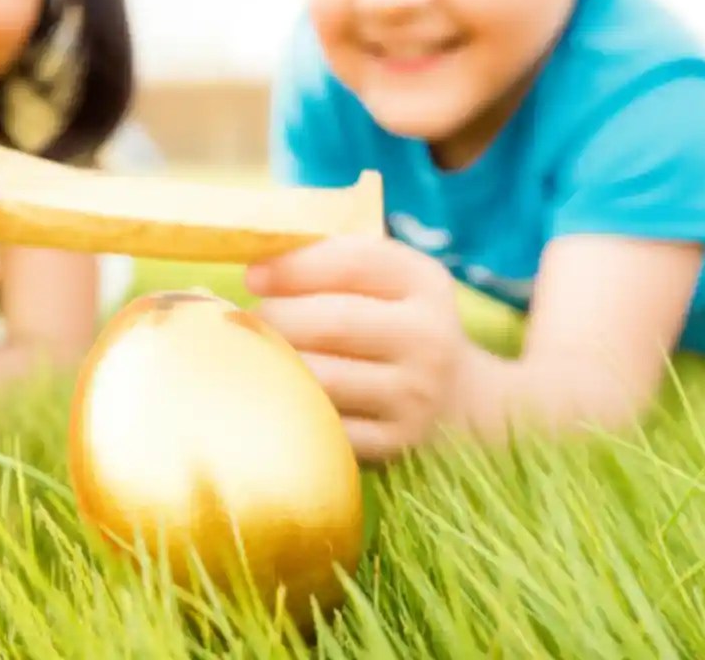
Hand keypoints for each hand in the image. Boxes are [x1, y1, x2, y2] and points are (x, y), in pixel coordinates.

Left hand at [245, 236, 471, 460]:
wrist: (455, 397)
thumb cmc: (393, 323)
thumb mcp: (384, 281)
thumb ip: (329, 262)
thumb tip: (257, 268)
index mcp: (424, 282)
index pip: (352, 263)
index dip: (292, 267)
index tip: (253, 277)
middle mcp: (428, 337)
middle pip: (331, 323)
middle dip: (275, 319)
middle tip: (249, 322)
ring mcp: (415, 395)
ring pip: (320, 378)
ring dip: (276, 364)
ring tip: (260, 355)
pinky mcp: (394, 442)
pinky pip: (323, 424)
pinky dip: (293, 407)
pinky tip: (284, 394)